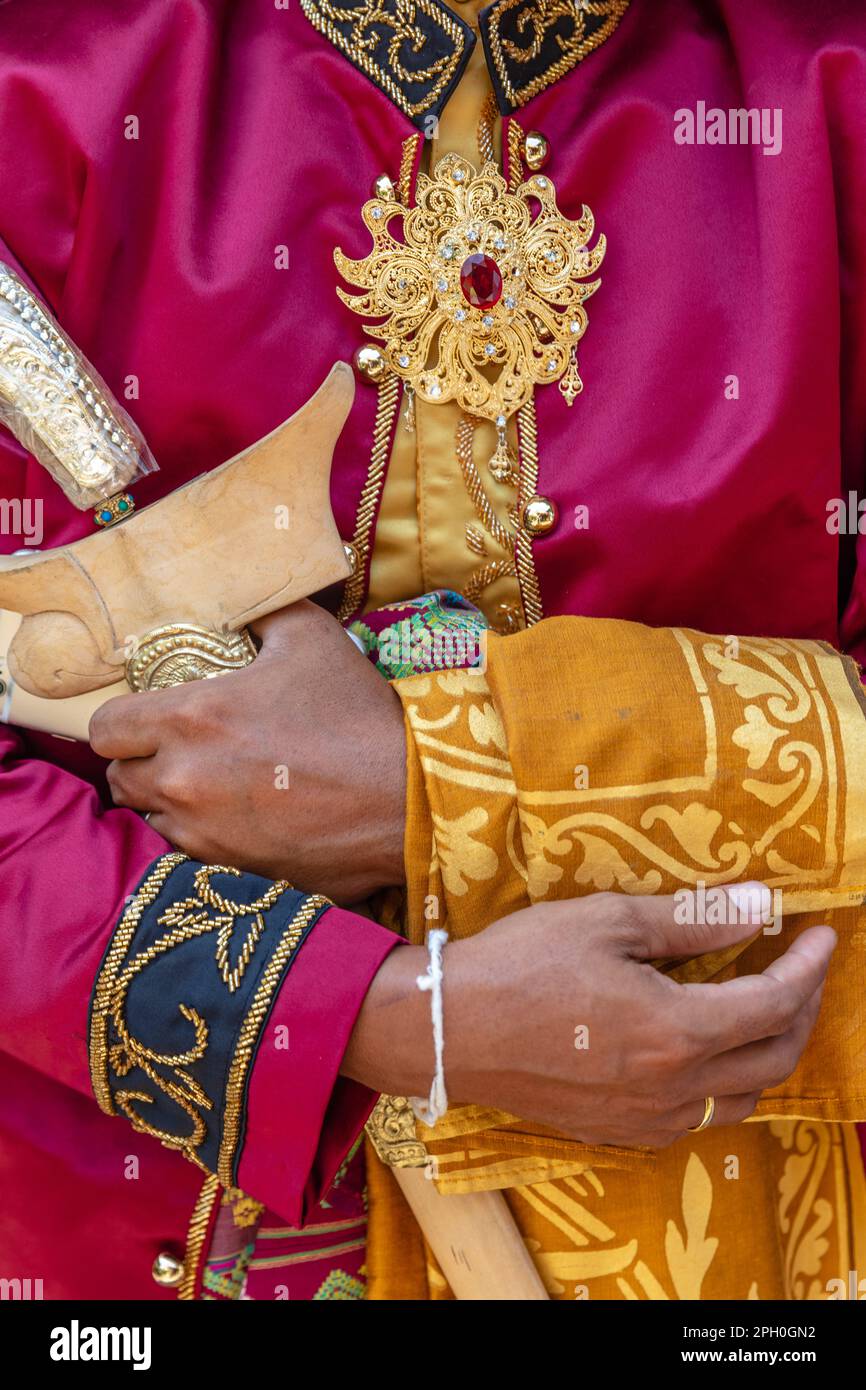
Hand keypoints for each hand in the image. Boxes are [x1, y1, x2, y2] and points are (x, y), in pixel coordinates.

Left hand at [89, 602, 406, 902]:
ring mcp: (204, 832)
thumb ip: (264, 614)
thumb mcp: (312, 639)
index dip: (120, 721)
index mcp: (191, 718)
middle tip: (175, 749)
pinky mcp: (231, 869)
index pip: (105, 729)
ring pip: (150, 818)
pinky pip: (187, 853)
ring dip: (166, 800)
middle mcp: (183, 779)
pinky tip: (235, 816)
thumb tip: (243, 603)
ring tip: (207, 784)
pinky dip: (199, 834)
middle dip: (139, 761)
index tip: (145, 716)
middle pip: (118, 778)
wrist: (408, 800)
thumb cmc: (358, 716)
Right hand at [342, 885, 834, 1144]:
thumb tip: (762, 904)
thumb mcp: (609, 922)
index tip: (820, 934)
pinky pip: (699, 1116)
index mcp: (676, 1033)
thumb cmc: (521, 965)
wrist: (445, 1030)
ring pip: (744, 1096)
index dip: (808, 966)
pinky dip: (724, 1080)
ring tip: (760, 1004)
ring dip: (768, 1050)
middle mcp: (673, 1089)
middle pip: (774, 1056)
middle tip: (797, 964)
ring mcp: (647, 1119)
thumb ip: (694, 919)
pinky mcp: (619, 1132)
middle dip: (800, 1007)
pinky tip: (705, 1046)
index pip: (775, 1003)